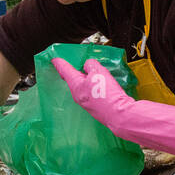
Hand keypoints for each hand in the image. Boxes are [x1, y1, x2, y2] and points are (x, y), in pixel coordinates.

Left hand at [51, 57, 174, 156]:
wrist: (120, 115)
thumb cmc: (107, 95)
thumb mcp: (98, 72)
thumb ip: (91, 65)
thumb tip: (89, 66)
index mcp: (75, 85)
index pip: (64, 70)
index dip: (60, 63)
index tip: (55, 59)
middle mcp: (78, 96)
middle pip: (74, 79)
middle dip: (77, 71)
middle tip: (80, 63)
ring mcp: (87, 103)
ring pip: (85, 86)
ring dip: (89, 79)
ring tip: (98, 73)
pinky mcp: (96, 107)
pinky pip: (93, 93)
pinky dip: (96, 86)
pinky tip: (105, 85)